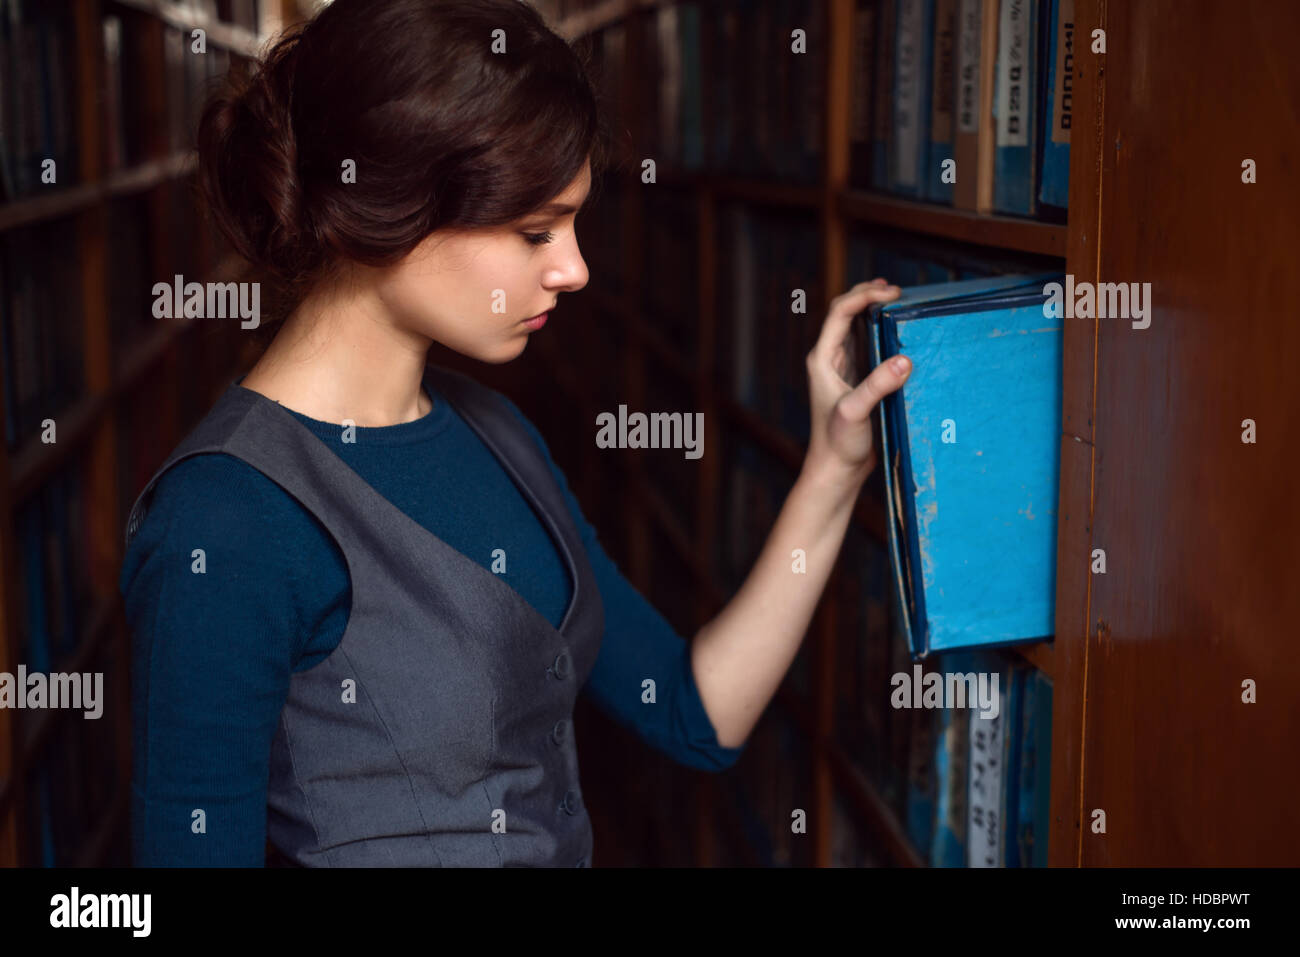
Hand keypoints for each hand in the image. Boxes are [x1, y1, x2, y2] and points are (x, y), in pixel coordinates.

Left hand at [803, 278, 911, 485]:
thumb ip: (877, 386)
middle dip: (868, 296)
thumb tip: (904, 360)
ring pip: (856, 329)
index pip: (840, 313)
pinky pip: (867, 347)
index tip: (891, 293)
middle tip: (896, 290)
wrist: (835, 471)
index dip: (864, 296)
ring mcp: (843, 370)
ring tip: (898, 301)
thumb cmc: (838, 444)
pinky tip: (899, 333)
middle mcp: (829, 360)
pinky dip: (881, 333)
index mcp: (822, 360)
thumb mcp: (856, 412)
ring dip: (874, 312)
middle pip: (845, 314)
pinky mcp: (857, 382)